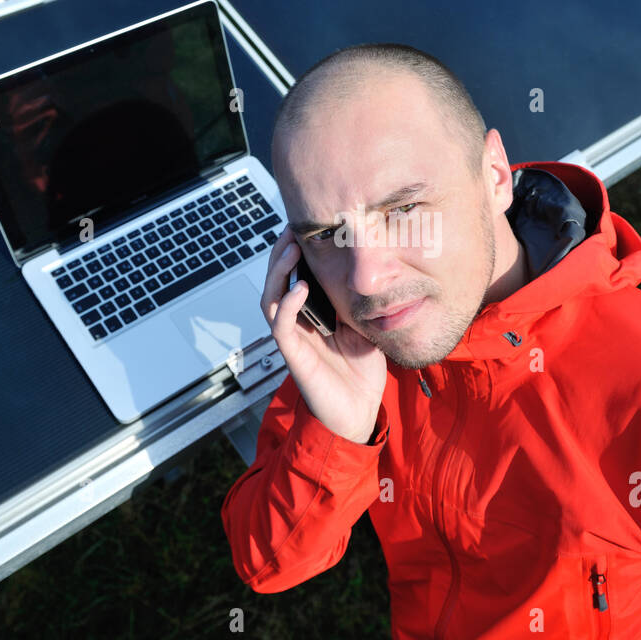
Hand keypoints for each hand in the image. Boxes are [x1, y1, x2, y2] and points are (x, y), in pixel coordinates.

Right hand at [260, 225, 386, 442]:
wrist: (359, 414)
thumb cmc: (360, 373)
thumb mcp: (365, 327)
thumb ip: (360, 302)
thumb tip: (369, 272)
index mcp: (313, 314)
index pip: (295, 275)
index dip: (295, 252)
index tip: (305, 225)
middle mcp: (298, 323)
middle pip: (276, 282)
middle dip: (281, 253)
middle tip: (292, 228)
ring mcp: (293, 339)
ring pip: (271, 299)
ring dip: (278, 272)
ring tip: (292, 249)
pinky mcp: (295, 356)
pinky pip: (282, 327)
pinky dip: (288, 305)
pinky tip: (299, 288)